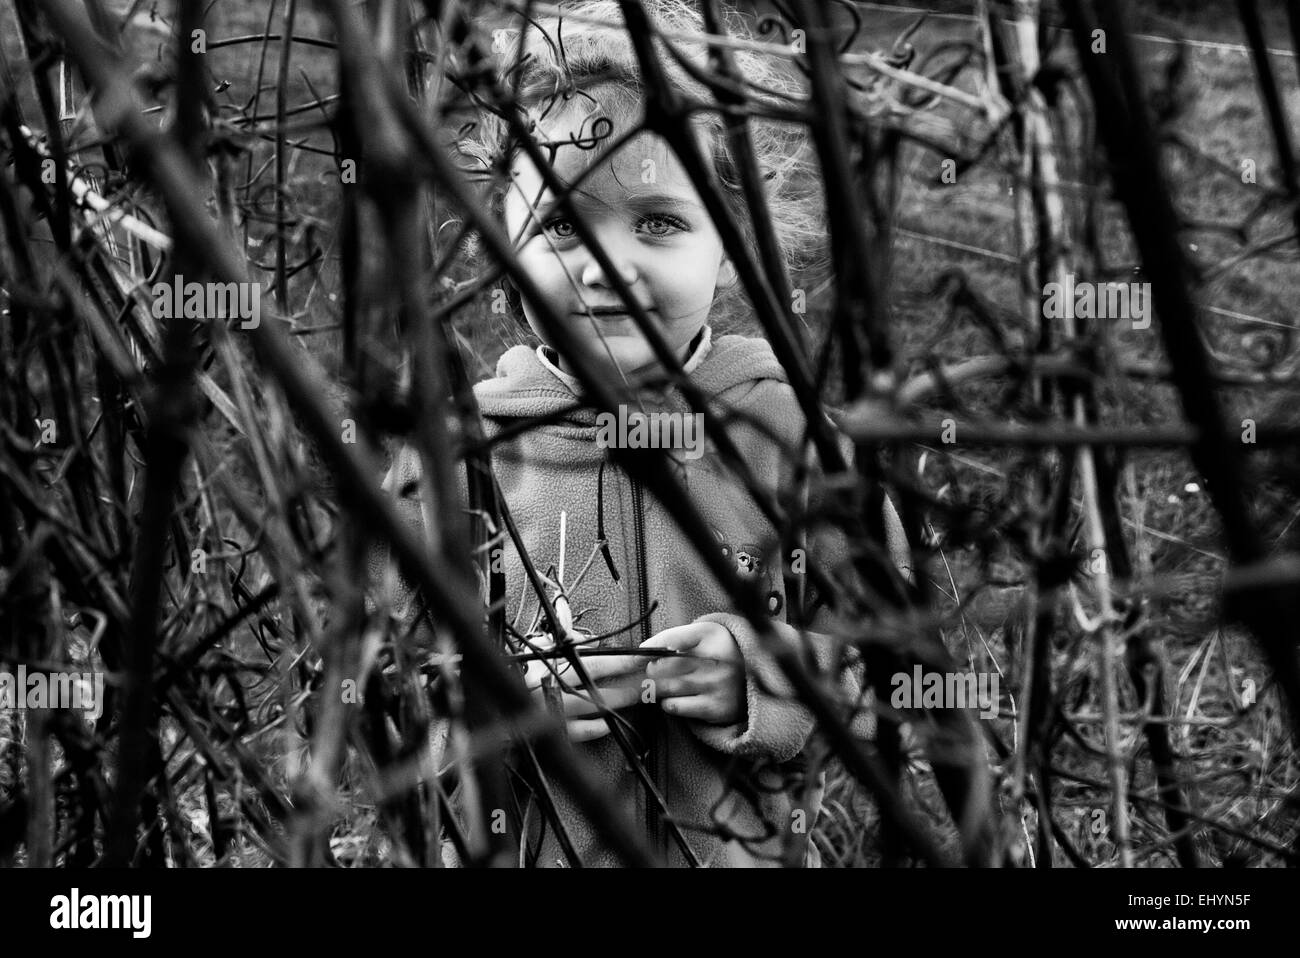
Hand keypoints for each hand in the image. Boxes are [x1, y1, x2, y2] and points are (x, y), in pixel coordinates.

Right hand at [522, 637, 647, 742]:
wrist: (490, 695)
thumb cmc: (513, 665)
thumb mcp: (537, 645)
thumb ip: (564, 639)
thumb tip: (588, 638)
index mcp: (549, 662)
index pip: (596, 660)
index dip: (623, 660)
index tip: (644, 658)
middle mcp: (550, 686)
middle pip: (597, 684)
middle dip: (627, 682)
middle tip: (649, 680)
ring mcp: (549, 709)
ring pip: (592, 707)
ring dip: (617, 701)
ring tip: (636, 696)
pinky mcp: (546, 730)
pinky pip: (577, 732)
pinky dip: (595, 728)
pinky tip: (608, 723)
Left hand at [639, 622, 743, 725]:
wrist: (756, 678)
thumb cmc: (719, 653)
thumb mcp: (702, 634)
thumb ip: (673, 637)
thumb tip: (641, 650)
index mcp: (711, 635)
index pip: (670, 639)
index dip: (649, 648)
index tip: (637, 655)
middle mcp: (716, 660)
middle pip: (662, 667)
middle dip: (651, 671)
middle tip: (651, 673)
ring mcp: (716, 685)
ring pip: (665, 688)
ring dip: (658, 687)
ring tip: (666, 684)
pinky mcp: (715, 707)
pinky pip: (674, 706)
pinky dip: (668, 702)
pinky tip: (679, 696)